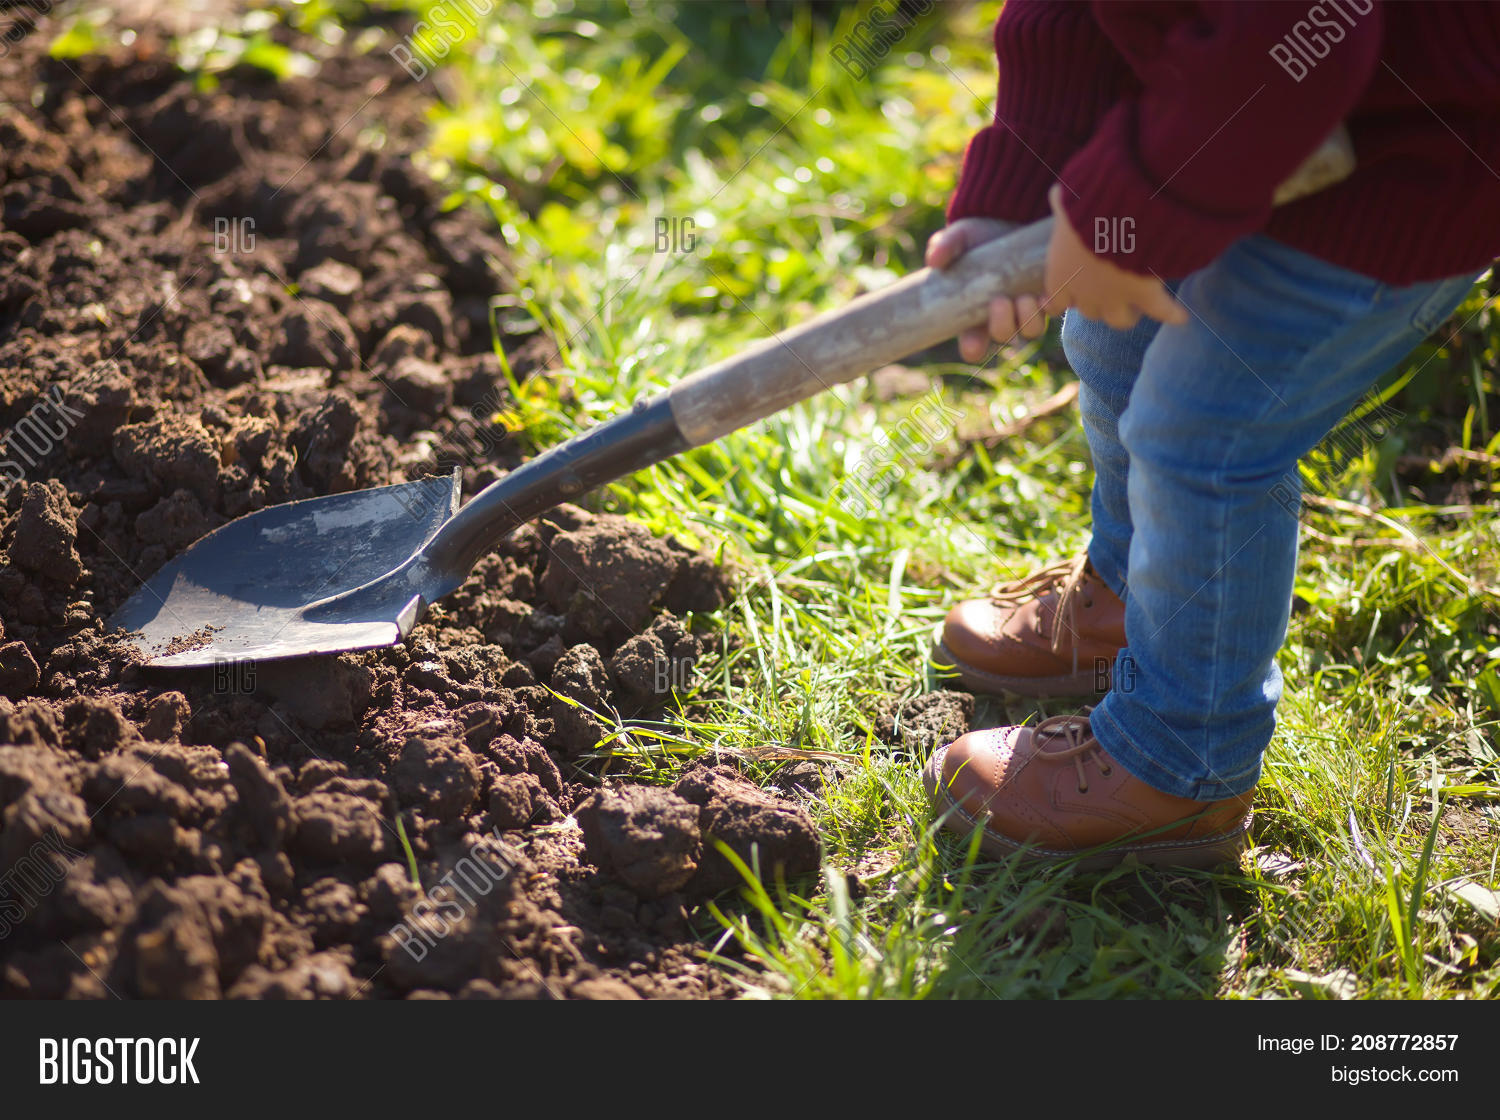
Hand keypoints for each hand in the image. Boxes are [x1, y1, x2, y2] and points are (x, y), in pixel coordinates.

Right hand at [926, 217, 1048, 362]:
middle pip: (1004, 336)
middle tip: (1000, 301)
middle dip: (1003, 325)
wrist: (1012, 216)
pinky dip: (1050, 305)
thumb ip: (944, 246)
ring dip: (1029, 318)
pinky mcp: (1048, 292)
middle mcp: (1003, 314)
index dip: (973, 347)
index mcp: (974, 312)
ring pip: (1031, 330)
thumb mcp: (958, 237)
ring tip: (1025, 296)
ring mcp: (1027, 306)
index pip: (972, 343)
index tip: (973, 342)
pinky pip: (1054, 310)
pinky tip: (1045, 293)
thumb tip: (934, 260)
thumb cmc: (979, 234)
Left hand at [1040, 184, 1187, 329]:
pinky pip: (1161, 312)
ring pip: (1119, 320)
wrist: (1123, 212)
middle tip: (1107, 290)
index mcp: (1061, 275)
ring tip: (1136, 308)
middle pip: (1089, 311)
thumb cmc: (1088, 204)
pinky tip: (1180, 317)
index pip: (1055, 302)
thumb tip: (1059, 196)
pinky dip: (1172, 314)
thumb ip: (1061, 206)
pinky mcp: (1146, 296)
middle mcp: (1085, 293)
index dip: (1061, 299)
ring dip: (1126, 314)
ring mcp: (1116, 298)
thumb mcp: (1067, 202)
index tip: (1066, 295)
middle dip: (1097, 303)